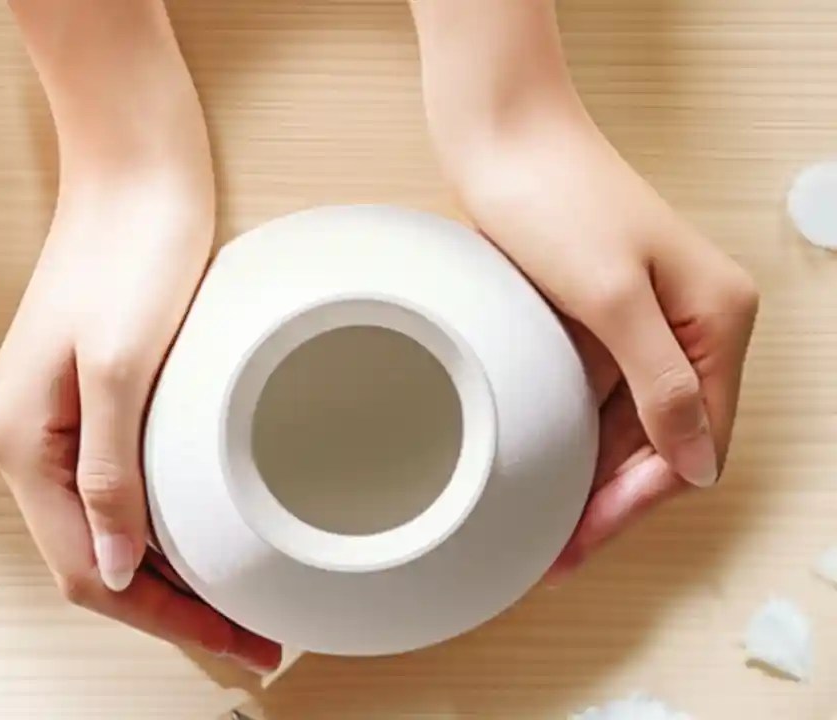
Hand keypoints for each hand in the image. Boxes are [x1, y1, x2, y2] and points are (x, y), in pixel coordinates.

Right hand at [0, 0, 279, 672]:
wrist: (132, 170)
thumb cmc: (128, 251)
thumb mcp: (120, 369)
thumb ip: (110, 477)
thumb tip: (113, 570)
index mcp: (17, 441)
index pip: (83, 569)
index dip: (161, 617)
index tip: (233, 640)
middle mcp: (20, 441)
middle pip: (88, 559)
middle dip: (165, 606)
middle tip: (248, 634)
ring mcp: (46, 421)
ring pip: (98, 530)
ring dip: (159, 573)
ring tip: (230, 602)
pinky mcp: (79, 400)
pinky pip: (107, 490)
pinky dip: (150, 527)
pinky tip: (194, 539)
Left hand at [450, 119, 758, 579]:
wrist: (502, 137)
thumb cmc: (556, 200)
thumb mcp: (612, 298)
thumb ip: (661, 383)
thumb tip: (695, 464)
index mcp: (718, 317)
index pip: (696, 441)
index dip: (639, 501)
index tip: (583, 542)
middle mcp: (694, 323)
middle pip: (663, 441)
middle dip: (611, 500)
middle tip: (554, 552)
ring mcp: (646, 321)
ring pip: (627, 425)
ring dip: (589, 475)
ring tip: (541, 525)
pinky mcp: (600, 317)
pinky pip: (597, 395)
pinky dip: (572, 434)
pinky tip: (540, 468)